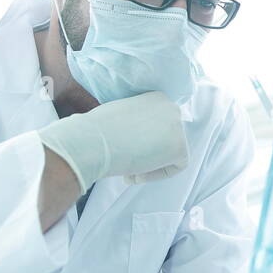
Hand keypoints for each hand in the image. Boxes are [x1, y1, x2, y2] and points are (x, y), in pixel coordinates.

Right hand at [39, 90, 187, 192]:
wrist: (92, 140)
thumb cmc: (97, 130)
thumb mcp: (121, 116)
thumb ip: (139, 123)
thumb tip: (144, 137)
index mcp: (157, 97)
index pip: (160, 125)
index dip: (143, 142)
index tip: (125, 150)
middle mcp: (171, 107)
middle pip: (168, 138)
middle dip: (149, 153)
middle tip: (126, 163)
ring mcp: (178, 126)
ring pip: (172, 152)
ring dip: (151, 164)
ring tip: (128, 169)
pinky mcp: (181, 146)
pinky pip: (177, 166)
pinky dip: (158, 174)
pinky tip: (136, 172)